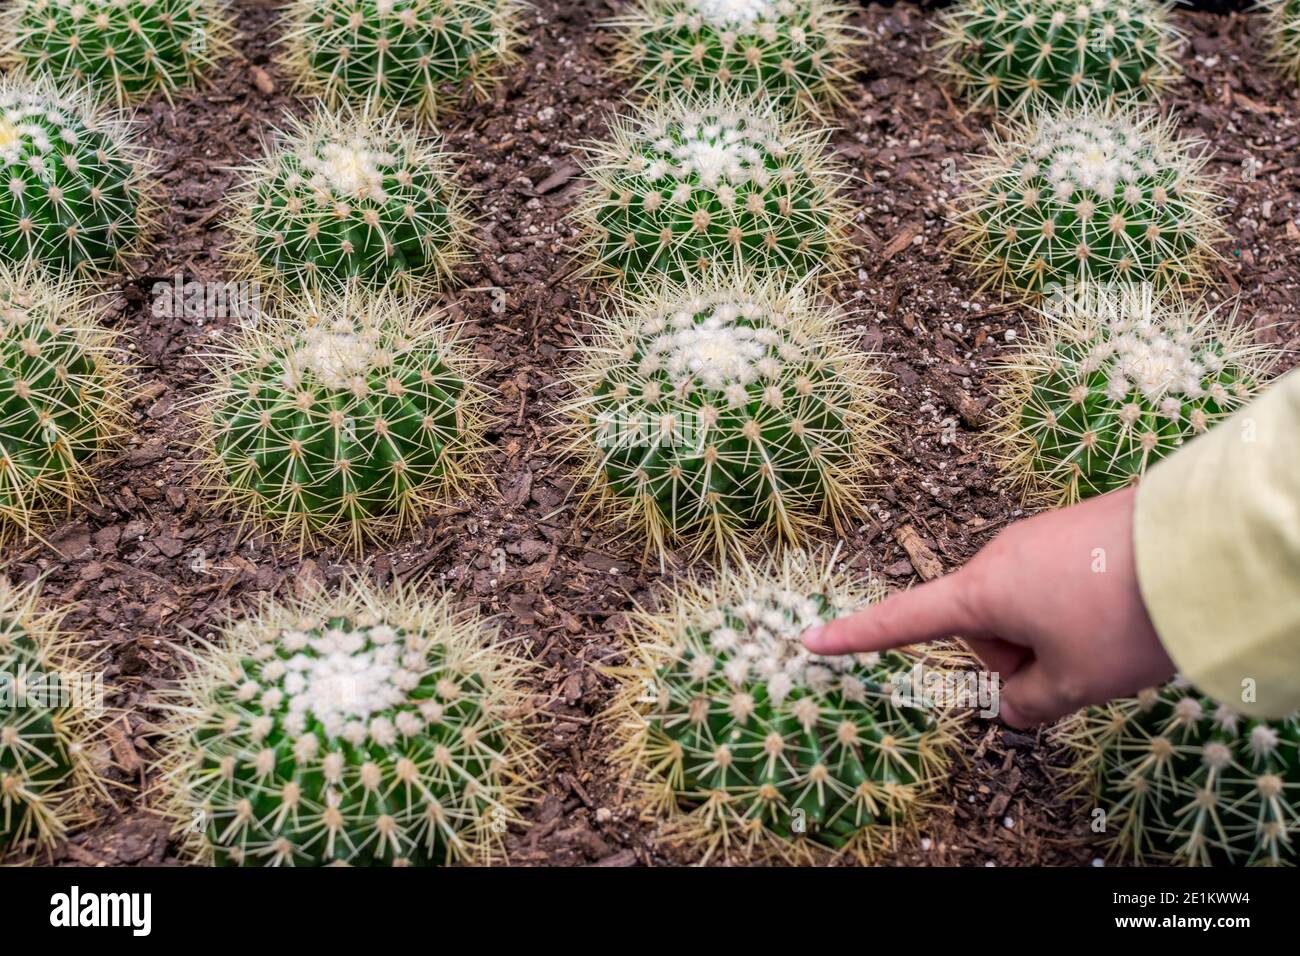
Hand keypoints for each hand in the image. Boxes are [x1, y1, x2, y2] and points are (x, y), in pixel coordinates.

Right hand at [802, 487, 1175, 726]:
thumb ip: (1029, 703)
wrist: (1196, 547)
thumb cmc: (1121, 617)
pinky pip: (1054, 584)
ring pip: (1024, 609)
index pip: (904, 621)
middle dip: (1018, 656)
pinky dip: (1076, 609)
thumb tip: (1014, 702)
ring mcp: (1035, 538)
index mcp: (981, 593)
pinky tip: (1120, 609)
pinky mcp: (1071, 530)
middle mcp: (997, 557)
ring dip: (1053, 633)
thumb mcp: (1075, 683)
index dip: (856, 636)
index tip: (811, 639)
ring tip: (1109, 634)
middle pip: (984, 629)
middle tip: (1075, 668)